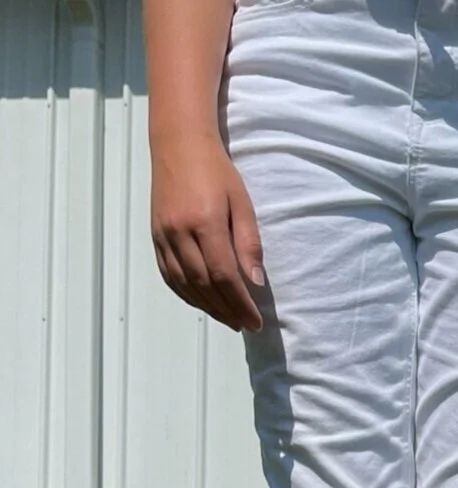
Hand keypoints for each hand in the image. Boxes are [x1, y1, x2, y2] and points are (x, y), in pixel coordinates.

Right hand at [151, 134, 263, 332]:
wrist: (179, 145)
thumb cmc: (217, 172)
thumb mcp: (243, 204)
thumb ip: (249, 244)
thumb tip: (255, 282)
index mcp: (204, 222)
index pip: (224, 276)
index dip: (240, 303)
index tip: (255, 320)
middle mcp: (179, 232)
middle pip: (203, 284)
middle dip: (226, 309)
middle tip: (244, 324)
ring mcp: (163, 235)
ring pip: (184, 283)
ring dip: (207, 307)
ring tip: (228, 319)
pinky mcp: (154, 236)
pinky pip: (168, 274)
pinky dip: (186, 293)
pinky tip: (202, 303)